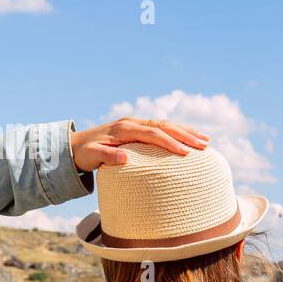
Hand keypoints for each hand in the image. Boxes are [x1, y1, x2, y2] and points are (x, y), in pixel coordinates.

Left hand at [70, 117, 209, 172]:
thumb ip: (107, 157)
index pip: (152, 133)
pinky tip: (191, 138)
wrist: (76, 145)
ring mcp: (136, 123)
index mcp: (124, 128)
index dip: (170, 142)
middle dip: (186, 134)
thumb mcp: (92, 156)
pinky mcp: (138, 128)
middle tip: (204, 144)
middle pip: (164, 125)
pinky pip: (162, 128)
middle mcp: (132, 122)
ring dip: (186, 131)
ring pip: (166, 124)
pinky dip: (178, 132)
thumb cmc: (85, 154)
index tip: (185, 153)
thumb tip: (125, 158)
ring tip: (206, 140)